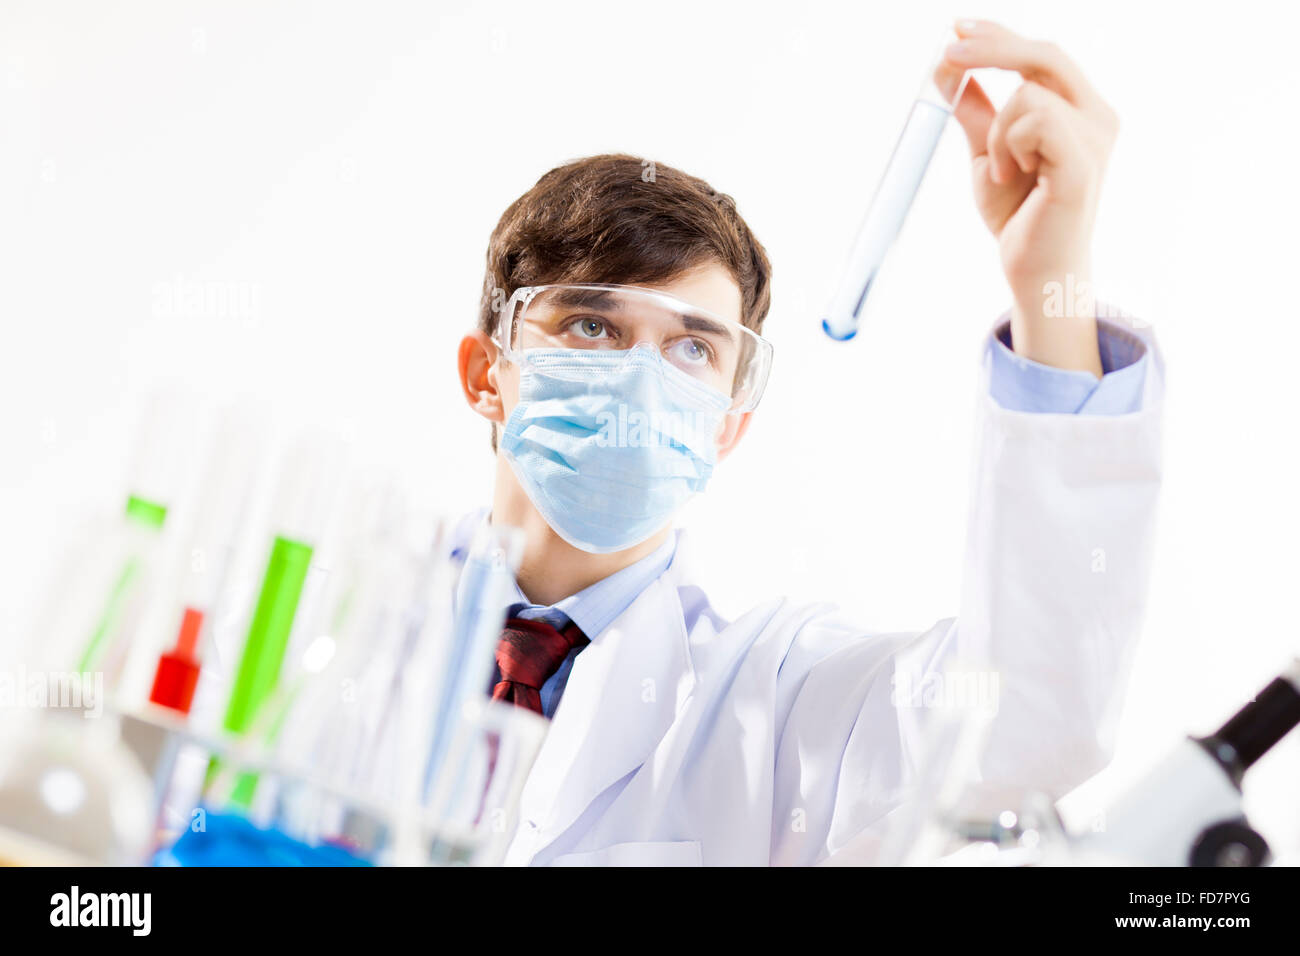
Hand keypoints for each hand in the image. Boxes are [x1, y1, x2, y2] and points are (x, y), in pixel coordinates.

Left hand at [941, 20, 1117, 375]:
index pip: (1042, 55)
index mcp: (1078, 108)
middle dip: (992, 48)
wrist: (1032, 268)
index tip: (956, 28)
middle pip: (1044, 54)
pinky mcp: (1083, 161)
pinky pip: (1032, 121)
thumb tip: (943, 65)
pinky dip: (1008, 145)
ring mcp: (1094, 137)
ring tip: (1002, 170)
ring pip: (1027, 92)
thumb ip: (974, 109)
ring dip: (997, 130)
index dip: (1001, 34)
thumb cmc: (1018, 214)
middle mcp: (1096, 115)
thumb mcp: (986, 151)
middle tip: (947, 55)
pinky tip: (1013, 176)